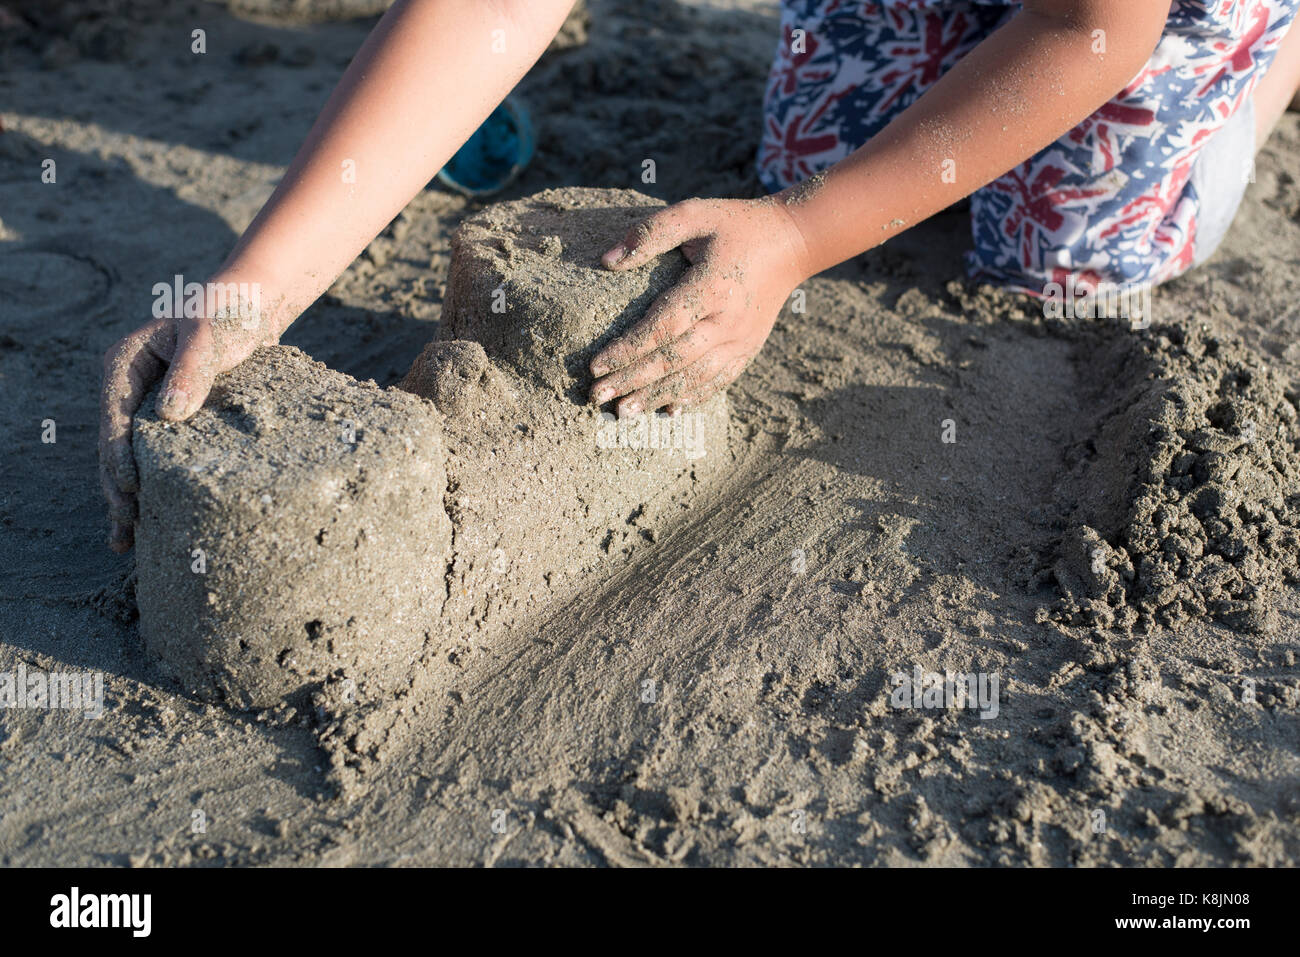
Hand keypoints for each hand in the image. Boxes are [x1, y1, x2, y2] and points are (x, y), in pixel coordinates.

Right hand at [99, 300, 276, 551]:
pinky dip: (154, 487)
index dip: (117, 456)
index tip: (129, 489)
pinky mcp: (170, 422)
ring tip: (126, 542)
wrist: (250, 311)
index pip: (113, 416)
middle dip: (117, 487)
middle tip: (126, 528)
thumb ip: (194, 371)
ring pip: (132, 458)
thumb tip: (170, 415)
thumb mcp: (211, 338)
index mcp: (125, 364)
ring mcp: (146, 406)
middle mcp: (129, 388)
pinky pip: (156, 458)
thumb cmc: (229, 317)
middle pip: (114, 445)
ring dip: (129, 497)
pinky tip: (149, 525)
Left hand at [589, 197, 809, 415]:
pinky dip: (691, 398)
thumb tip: (606, 261)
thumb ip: (651, 234)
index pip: (662, 327)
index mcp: (712, 287)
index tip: (595, 365)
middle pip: (674, 360)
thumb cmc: (736, 225)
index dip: (627, 349)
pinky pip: (719, 381)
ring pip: (694, 378)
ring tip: (624, 413)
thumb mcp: (694, 214)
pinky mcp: (749, 349)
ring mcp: (741, 340)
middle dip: (633, 381)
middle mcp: (728, 321)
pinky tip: (666, 411)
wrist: (792, 243)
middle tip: (597, 396)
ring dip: (656, 397)